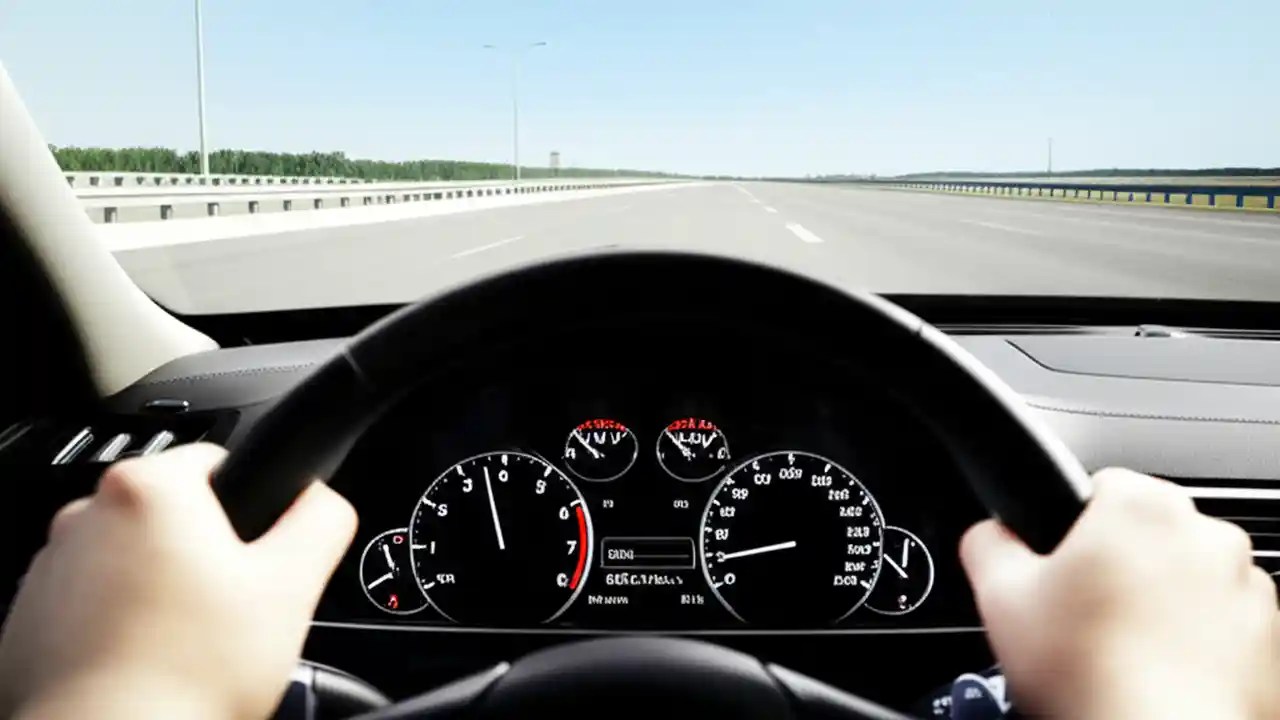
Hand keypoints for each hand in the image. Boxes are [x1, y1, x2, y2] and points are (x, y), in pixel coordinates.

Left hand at [0, 443, 356, 719]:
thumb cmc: (188, 675)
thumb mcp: (293, 586)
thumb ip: (321, 519)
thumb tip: (322, 499)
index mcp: (150, 489)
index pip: (220, 462)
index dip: (252, 515)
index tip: (256, 565)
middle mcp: (86, 515)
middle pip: (175, 516)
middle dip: (205, 557)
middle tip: (229, 615)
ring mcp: (51, 568)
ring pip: (132, 561)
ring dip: (161, 591)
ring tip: (186, 647)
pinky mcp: (30, 617)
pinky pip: (92, 605)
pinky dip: (120, 627)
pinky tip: (147, 663)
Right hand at [960, 468, 1278, 718]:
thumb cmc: (1089, 675)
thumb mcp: (999, 597)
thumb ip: (988, 543)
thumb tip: (991, 534)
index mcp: (1143, 506)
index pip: (1099, 486)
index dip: (1069, 532)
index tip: (1058, 575)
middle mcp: (1208, 535)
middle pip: (1146, 533)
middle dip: (1116, 566)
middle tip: (1081, 618)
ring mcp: (1249, 588)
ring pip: (1186, 578)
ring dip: (1159, 601)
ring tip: (1121, 653)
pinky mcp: (1271, 637)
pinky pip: (1222, 623)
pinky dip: (1196, 640)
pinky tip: (1158, 673)